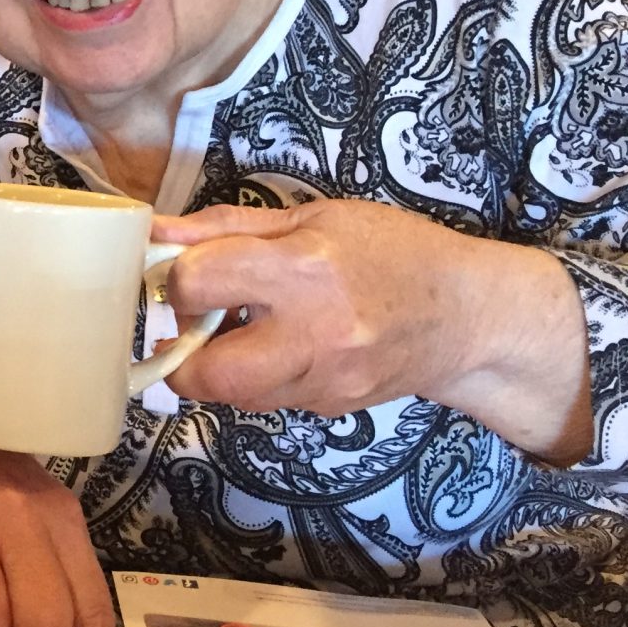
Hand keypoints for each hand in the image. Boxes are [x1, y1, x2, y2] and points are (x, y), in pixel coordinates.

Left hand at [153, 200, 589, 459]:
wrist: (471, 317)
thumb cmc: (393, 253)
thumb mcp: (312, 217)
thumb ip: (226, 228)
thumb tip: (156, 232)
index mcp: (303, 270)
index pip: (198, 282)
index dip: (173, 277)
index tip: (179, 271)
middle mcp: (313, 334)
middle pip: (205, 373)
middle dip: (179, 352)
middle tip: (192, 323)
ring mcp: (324, 381)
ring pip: (232, 394)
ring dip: (217, 366)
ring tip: (242, 329)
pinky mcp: (330, 409)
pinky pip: (267, 400)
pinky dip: (256, 377)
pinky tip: (280, 346)